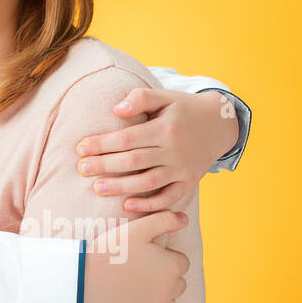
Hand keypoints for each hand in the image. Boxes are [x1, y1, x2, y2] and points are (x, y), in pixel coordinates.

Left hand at [75, 87, 238, 212]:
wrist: (220, 124)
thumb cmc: (184, 109)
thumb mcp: (165, 96)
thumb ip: (140, 98)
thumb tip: (116, 109)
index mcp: (165, 128)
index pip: (127, 138)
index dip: (102, 144)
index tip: (80, 148)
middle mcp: (174, 150)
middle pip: (134, 161)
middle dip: (105, 165)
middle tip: (81, 169)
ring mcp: (182, 169)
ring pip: (148, 182)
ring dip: (121, 187)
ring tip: (97, 188)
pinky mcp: (189, 182)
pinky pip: (169, 197)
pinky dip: (150, 204)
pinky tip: (128, 206)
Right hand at [83, 209, 189, 302]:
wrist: (82, 278)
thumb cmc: (110, 251)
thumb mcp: (136, 228)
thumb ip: (164, 220)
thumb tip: (185, 219)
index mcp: (172, 267)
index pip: (180, 261)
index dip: (163, 256)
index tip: (143, 254)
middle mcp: (171, 291)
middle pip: (177, 283)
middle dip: (163, 276)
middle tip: (137, 268)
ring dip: (157, 295)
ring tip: (132, 285)